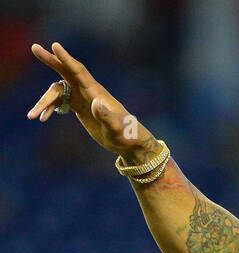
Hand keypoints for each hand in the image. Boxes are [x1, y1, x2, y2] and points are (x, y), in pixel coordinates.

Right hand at [27, 41, 153, 158]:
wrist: (128, 142)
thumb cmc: (125, 134)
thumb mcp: (115, 127)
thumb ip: (106, 115)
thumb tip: (96, 103)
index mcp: (95, 92)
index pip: (78, 71)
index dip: (66, 59)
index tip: (55, 46)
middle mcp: (88, 91)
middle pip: (65, 72)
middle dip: (50, 61)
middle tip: (34, 48)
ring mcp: (83, 98)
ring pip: (58, 93)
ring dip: (44, 102)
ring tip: (32, 116)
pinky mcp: (80, 107)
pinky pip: (61, 102)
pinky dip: (50, 108)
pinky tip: (42, 118)